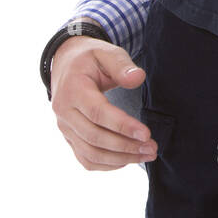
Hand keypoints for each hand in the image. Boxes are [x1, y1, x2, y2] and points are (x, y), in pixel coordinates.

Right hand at [50, 33, 150, 169]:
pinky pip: (85, 158)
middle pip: (94, 137)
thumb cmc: (90, 59)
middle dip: (126, 146)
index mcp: (73, 89)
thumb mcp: (106, 52)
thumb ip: (122, 65)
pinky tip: (128, 160)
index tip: (146, 134)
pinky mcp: (70, 137)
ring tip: (146, 156)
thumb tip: (137, 78)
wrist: (66, 65)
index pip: (98, 113)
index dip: (122, 125)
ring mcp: (65, 127)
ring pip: (90, 152)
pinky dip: (107, 165)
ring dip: (120, 158)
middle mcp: (64, 111)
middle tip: (153, 148)